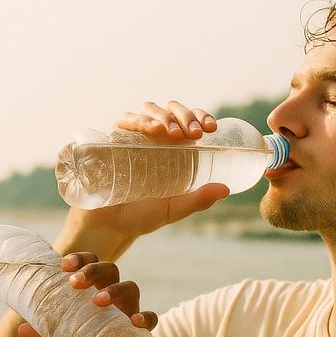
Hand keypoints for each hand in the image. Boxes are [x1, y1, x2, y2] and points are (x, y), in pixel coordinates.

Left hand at [16, 253, 156, 336]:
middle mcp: (113, 300)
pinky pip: (150, 320)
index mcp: (92, 296)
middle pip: (110, 270)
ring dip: (115, 289)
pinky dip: (146, 317)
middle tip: (75, 283)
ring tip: (98, 300)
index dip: (81, 259)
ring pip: (130, 288)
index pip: (91, 266)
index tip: (64, 264)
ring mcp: (129, 314)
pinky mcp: (141, 334)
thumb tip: (22, 328)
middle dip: (94, 270)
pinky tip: (136, 321)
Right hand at [66, 101, 229, 238]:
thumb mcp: (174, 209)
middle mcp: (154, 139)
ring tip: (173, 133)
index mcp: (173, 149)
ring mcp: (133, 137)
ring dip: (165, 115)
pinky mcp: (113, 140)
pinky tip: (153, 129)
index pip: (189, 121)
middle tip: (194, 133)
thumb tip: (225, 189)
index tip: (210, 127)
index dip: (200, 116)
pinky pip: (125, 120)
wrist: (109, 227)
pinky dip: (140, 120)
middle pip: (171, 110)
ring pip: (150, 110)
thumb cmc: (142, 217)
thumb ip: (198, 201)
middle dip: (185, 115)